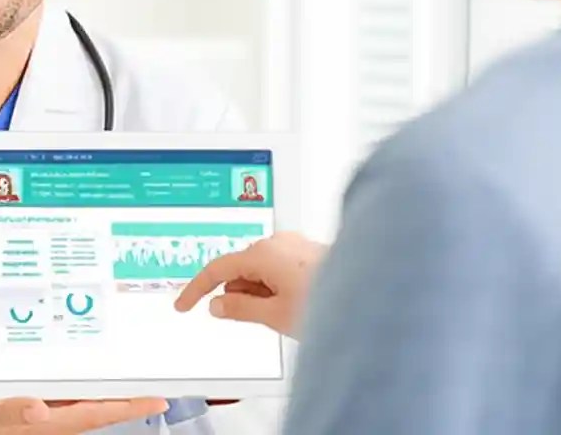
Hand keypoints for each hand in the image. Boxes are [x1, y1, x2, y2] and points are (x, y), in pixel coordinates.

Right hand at [0, 391, 167, 433]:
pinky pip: (63, 400)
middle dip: (126, 397)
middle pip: (97, 410)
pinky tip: (85, 377)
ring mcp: (38, 418)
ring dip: (106, 393)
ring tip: (130, 377)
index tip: (158, 398)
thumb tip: (39, 409)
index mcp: (41, 425)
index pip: (96, 415)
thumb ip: (6, 412)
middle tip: (156, 384)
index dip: (129, 407)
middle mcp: (46, 423)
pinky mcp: (28, 412)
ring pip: (82, 405)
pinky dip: (79, 388)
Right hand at [173, 232, 326, 336]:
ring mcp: (296, 244)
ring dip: (261, 291)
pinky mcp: (311, 251)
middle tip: (255, 318)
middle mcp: (278, 242)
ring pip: (262, 269)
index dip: (195, 289)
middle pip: (240, 268)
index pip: (216, 269)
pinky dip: (277, 286)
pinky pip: (281, 267)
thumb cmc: (330, 301)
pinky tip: (296, 305)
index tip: (184, 304)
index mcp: (262, 253)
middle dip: (238, 293)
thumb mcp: (275, 314)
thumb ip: (240, 309)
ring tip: (286, 314)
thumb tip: (219, 305)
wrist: (376, 293)